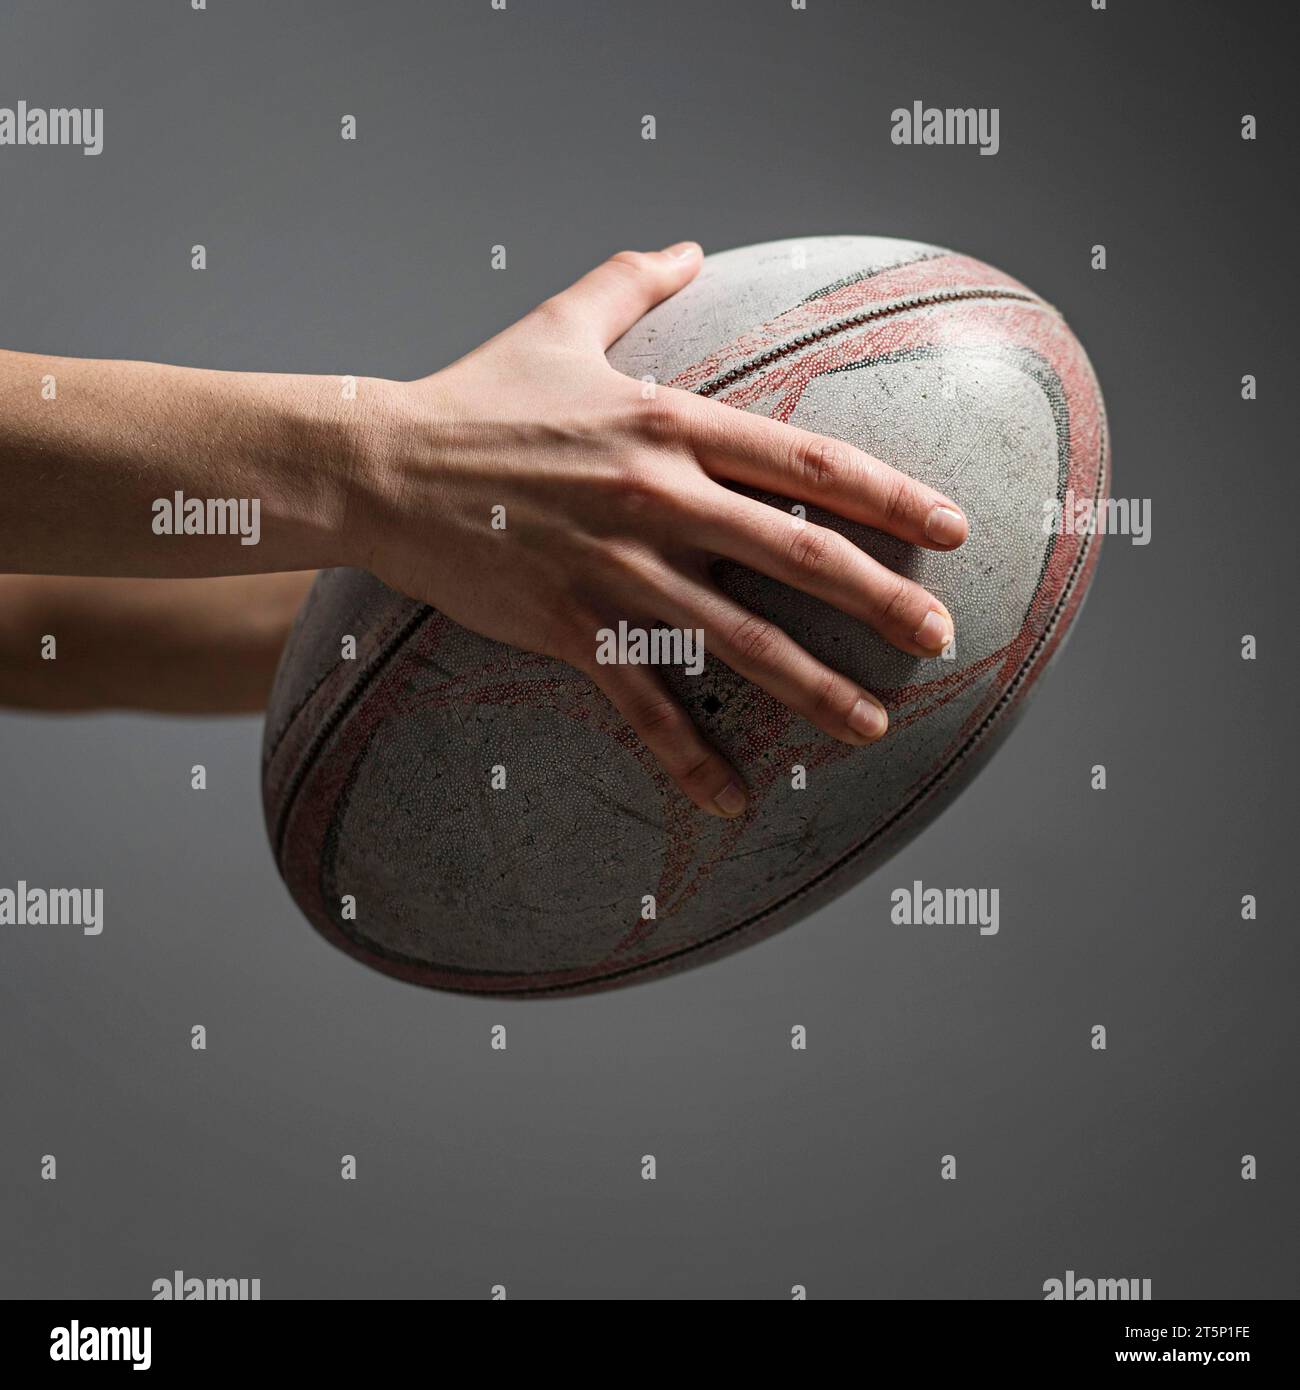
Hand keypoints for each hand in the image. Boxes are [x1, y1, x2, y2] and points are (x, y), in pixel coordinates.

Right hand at [351, 243, 967, 818]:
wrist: (378, 465)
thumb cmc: (473, 395)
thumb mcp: (559, 323)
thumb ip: (632, 280)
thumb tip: (688, 246)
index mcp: (667, 422)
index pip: (806, 459)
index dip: (890, 494)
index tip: (952, 528)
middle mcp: (657, 496)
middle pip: (797, 551)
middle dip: (881, 598)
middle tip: (941, 636)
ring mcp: (615, 567)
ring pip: (739, 639)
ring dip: (815, 689)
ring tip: (876, 725)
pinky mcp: (569, 627)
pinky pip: (643, 707)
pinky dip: (690, 759)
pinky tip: (735, 802)